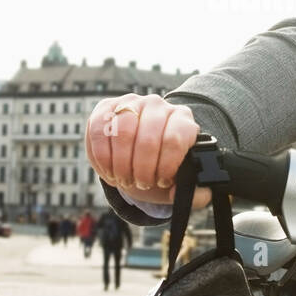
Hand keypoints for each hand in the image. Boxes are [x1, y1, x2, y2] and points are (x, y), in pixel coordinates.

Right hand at [85, 94, 213, 209]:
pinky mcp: (106, 107)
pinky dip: (102, 157)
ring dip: (120, 164)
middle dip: (141, 170)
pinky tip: (109, 170)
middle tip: (140, 184)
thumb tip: (183, 192)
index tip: (163, 182)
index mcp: (182, 120)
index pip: (174, 140)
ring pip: (122, 133)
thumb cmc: (163, 168)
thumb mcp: (182, 182)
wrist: (141, 156)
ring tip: (124, 179)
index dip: (166, 166)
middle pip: (147, 139)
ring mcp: (131, 103)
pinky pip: (99, 130)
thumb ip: (196, 192)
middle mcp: (157, 106)